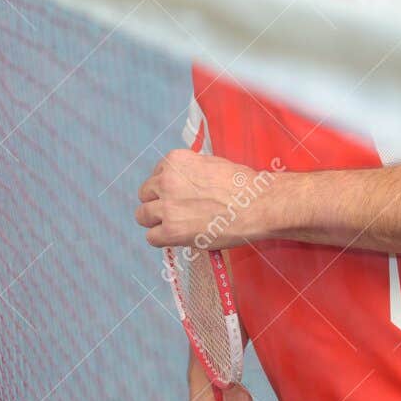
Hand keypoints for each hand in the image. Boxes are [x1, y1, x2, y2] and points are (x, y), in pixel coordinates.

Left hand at [135, 148, 275, 249]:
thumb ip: (190, 172)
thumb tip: (182, 183)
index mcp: (175, 161)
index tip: (175, 195)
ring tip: (173, 226)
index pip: (156, 175)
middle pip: (145, 194)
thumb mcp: (211, 164)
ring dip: (155, 221)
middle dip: (156, 202)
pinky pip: (152, 237)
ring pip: (142, 216)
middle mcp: (166, 181)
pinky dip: (162, 239)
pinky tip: (176, 238)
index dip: (165, 187)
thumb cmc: (243, 185)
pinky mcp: (172, 230)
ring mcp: (167, 206)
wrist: (257, 205)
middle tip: (173, 212)